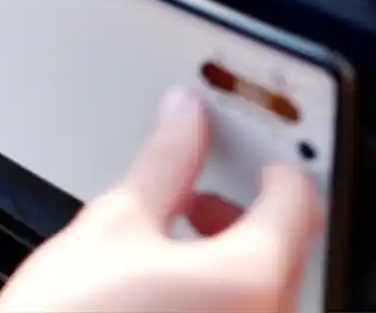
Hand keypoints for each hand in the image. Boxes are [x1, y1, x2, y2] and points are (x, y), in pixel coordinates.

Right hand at [0, 87, 323, 312]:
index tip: (245, 146)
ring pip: (268, 280)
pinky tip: (175, 274)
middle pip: (289, 242)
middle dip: (246, 207)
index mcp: (250, 275)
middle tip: (200, 188)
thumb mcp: (114, 222)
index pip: (295, 198)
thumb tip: (182, 115)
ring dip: (234, 245)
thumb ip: (163, 161)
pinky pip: (245, 307)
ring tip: (178, 231)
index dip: (270, 160)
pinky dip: (223, 283)